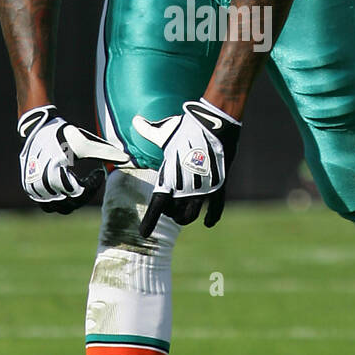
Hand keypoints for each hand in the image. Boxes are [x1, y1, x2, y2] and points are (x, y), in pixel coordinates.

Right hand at [18, 105, 129, 213]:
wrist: (37, 127)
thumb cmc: (63, 134)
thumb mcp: (85, 143)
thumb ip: (106, 152)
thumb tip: (127, 159)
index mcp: (54, 175)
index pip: (79, 194)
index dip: (92, 186)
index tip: (99, 173)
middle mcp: (41, 185)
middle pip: (69, 204)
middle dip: (83, 195)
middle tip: (90, 181)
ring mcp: (32, 188)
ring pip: (57, 208)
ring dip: (70, 200)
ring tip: (78, 186)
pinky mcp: (29, 187)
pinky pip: (46, 204)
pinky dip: (57, 200)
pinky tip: (66, 186)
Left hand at [133, 98, 240, 235]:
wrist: (213, 124)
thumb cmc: (186, 129)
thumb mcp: (163, 132)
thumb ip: (147, 131)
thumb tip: (135, 120)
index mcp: (169, 177)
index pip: (158, 205)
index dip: (150, 221)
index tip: (143, 233)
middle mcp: (185, 187)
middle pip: (174, 213)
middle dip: (170, 213)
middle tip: (169, 207)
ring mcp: (203, 188)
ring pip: (192, 215)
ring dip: (186, 217)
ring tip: (183, 213)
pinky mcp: (218, 186)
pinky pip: (215, 209)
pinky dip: (211, 218)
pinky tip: (207, 223)